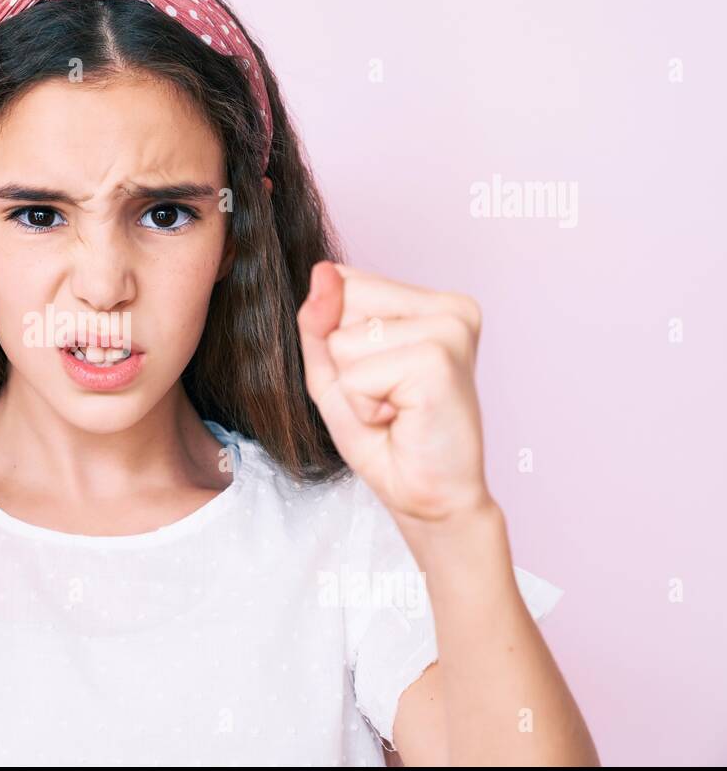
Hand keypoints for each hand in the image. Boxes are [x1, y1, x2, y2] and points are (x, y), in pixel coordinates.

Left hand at [296, 261, 493, 528]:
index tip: (380, 377)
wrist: (430, 498)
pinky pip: (357, 374)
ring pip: (344, 341)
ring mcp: (449, 329)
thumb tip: (323, 272)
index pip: (344, 282)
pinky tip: (401, 418)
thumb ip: (321, 321)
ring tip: (395, 409)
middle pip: (342, 303)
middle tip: (387, 397)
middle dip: (346, 361)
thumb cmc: (386, 438)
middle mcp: (450, 306)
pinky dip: (364, 405)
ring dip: (355, 387)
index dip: (340, 340)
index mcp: (432, 301)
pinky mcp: (439, 360)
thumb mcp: (334, 372)